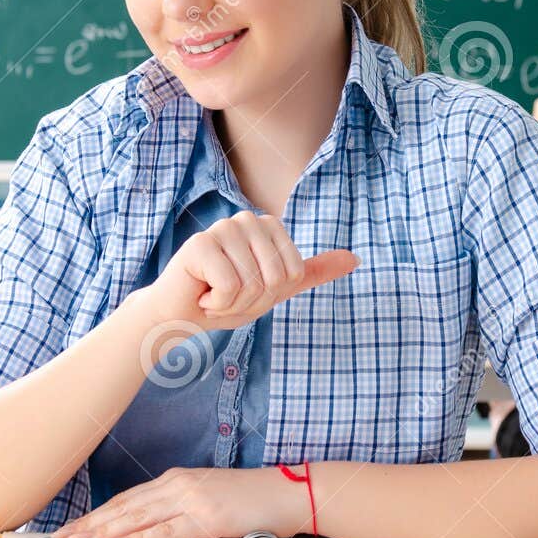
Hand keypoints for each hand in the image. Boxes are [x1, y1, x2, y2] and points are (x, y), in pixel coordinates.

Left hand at [51, 465, 310, 537]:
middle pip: (124, 507)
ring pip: (137, 518)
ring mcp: (191, 499)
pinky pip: (166, 531)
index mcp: (175, 479)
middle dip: (90, 524)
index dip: (97, 515)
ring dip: (104, 532)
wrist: (285, 493)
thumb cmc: (249, 499)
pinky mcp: (206, 517)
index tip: (73, 528)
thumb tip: (149, 528)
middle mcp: (177, 485)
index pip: (126, 499)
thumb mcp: (207, 498)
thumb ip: (178, 508)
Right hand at [140, 211, 357, 332]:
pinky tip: (200, 293)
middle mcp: (247, 220)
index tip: (247, 290)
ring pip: (252, 284)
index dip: (272, 294)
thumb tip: (356, 259)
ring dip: (232, 304)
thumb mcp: (276, 288)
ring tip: (212, 294)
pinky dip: (216, 303)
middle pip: (275, 278)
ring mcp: (222, 228)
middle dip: (253, 300)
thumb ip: (313, 271)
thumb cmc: (225, 300)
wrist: (181, 317)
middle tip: (226, 295)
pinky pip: (229, 286)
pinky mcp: (200, 244)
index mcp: (268, 226)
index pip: (294, 273)